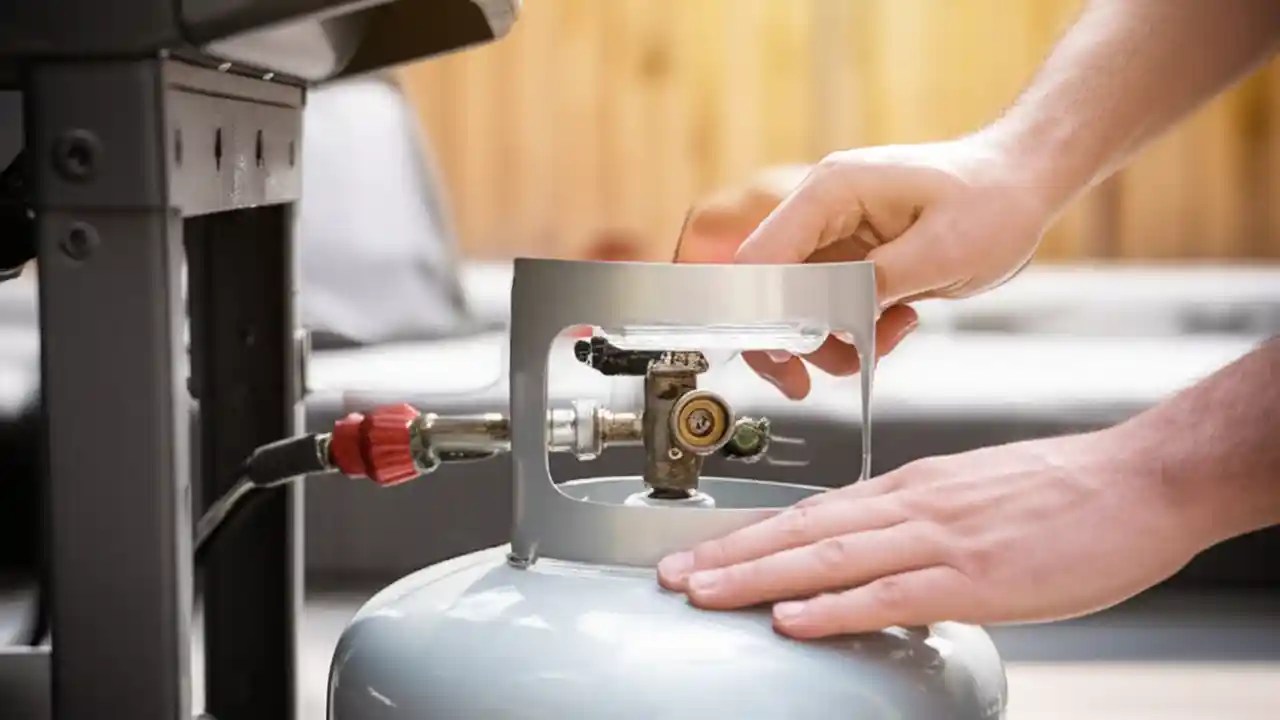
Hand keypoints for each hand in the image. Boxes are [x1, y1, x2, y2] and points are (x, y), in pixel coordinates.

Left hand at [657, 428, 1201, 638]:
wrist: (1140, 481)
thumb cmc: (1065, 492)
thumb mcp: (973, 496)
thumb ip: (920, 524)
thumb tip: (878, 553)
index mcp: (911, 488)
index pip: (812, 513)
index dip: (750, 535)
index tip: (703, 552)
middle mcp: (912, 506)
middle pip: (802, 531)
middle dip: (730, 554)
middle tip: (670, 575)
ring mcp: (941, 540)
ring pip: (828, 557)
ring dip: (756, 576)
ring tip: (701, 592)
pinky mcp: (977, 577)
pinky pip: (891, 594)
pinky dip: (834, 607)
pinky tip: (791, 619)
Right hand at [675, 137, 1057, 398]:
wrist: (1022, 186)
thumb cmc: (993, 199)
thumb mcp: (943, 249)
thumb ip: (879, 282)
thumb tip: (832, 316)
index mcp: (831, 192)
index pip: (762, 256)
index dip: (760, 311)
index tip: (782, 355)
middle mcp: (822, 211)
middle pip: (767, 288)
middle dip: (785, 341)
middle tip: (803, 382)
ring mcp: (835, 235)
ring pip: (796, 306)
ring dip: (828, 342)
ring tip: (881, 344)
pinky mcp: (852, 258)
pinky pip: (829, 307)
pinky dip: (852, 332)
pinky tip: (894, 326)